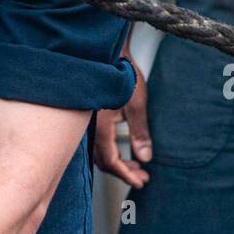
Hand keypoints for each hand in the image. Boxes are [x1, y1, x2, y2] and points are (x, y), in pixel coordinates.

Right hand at [94, 45, 152, 188]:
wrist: (102, 52)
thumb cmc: (120, 73)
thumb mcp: (136, 104)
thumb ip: (140, 133)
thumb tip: (146, 158)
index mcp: (99, 128)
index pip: (111, 161)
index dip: (126, 174)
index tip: (140, 182)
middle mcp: (89, 130)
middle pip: (104, 162)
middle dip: (124, 171)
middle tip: (143, 176)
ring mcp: (87, 126)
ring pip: (100, 154)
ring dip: (118, 162)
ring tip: (137, 165)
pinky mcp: (88, 120)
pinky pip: (97, 144)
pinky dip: (111, 151)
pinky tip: (122, 149)